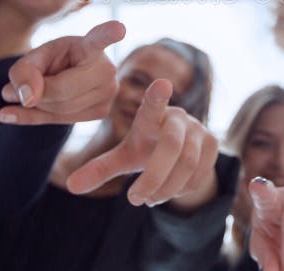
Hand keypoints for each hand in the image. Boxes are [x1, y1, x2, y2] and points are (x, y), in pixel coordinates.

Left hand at [0, 20, 124, 124]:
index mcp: (90, 46)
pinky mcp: (102, 111)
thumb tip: (29, 98)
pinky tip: (11, 114)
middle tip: (18, 85)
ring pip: (61, 109)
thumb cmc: (53, 60)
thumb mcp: (33, 57)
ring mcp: (109, 92)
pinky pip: (61, 121)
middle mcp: (106, 68)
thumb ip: (23, 71)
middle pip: (62, 90)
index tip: (119, 28)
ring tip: (25, 93)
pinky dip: (33, 118)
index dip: (109, 33)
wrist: (66, 76)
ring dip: (35, 105)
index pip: (101, 39)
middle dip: (36, 91)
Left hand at [66, 79, 219, 206]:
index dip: (157, 95)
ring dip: (166, 188)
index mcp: (151, 115)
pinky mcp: (213, 144)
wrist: (181, 150)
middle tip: (133, 199)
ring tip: (149, 198)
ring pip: (187, 164)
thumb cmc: (147, 148)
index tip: (162, 83)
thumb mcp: (124, 157)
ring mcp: (199, 129)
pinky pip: (200, 173)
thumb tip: (70, 186)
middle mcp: (177, 117)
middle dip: (153, 178)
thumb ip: (99, 169)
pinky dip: (182, 190)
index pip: (154, 103)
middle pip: (171, 147)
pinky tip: (169, 191)